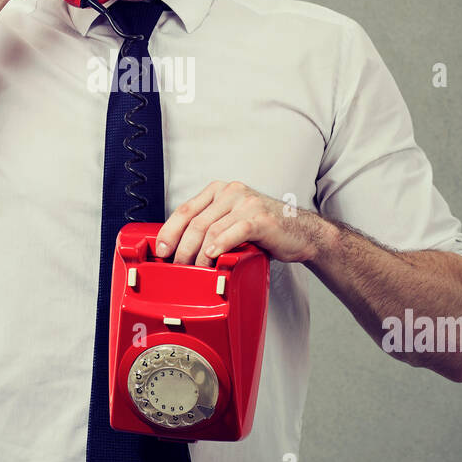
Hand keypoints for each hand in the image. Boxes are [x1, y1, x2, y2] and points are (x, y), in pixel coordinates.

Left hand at [154, 180, 315, 266]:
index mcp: (219, 191)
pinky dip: (220, 246)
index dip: (169, 231)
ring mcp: (246, 203)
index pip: (185, 209)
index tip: (161, 251)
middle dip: (181, 248)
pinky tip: (213, 258)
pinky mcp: (260, 218)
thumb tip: (179, 248)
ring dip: (199, 255)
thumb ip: (210, 226)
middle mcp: (230, 192)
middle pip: (195, 222)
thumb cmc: (264, 230)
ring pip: (211, 230)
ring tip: (195, 271)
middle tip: (177, 267)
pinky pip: (234, 232)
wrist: (301, 233)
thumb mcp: (231, 222)